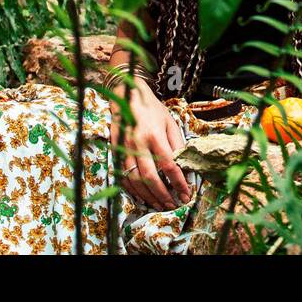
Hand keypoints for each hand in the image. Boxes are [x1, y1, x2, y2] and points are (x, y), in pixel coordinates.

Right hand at [109, 77, 192, 210]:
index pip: (169, 165)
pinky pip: (122, 176)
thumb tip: (184, 165)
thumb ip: (177, 143)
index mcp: (155, 135)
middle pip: (150, 177)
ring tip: (159, 205)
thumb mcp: (170, 121)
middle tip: (173, 205)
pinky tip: (142, 196)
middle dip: (163, 195)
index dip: (178, 182)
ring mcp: (124, 149)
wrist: (127, 96)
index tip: (186, 193)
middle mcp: (138, 144)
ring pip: (134, 180)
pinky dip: (132, 190)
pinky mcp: (115, 151)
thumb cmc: (152, 109)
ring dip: (147, 196)